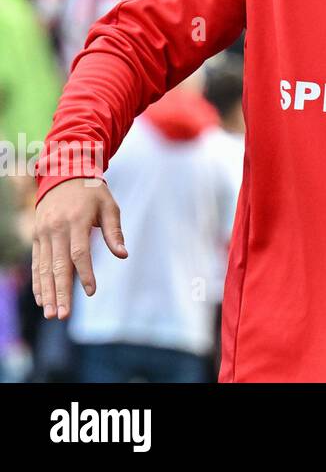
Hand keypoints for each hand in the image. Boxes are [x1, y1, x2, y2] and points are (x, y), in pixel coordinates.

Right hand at [32, 177, 126, 319]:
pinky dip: (38, 282)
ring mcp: (43, 234)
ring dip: (47, 292)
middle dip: (60, 292)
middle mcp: (55, 229)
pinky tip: (41, 299)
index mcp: (75, 221)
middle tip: (62, 315)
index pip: (79, 253)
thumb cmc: (92, 192)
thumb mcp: (109, 206)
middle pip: (58, 266)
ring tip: (51, 314)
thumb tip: (123, 255)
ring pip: (44, 268)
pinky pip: (37, 263)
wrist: (63, 174)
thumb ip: (114, 231)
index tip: (91, 291)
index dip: (85, 273)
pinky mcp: (36, 237)